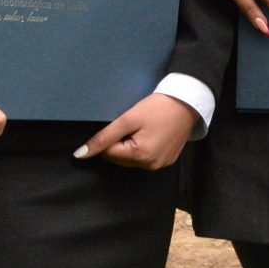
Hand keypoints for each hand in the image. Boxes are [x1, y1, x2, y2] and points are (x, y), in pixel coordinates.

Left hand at [75, 93, 198, 170]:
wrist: (189, 101)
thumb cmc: (158, 107)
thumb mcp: (128, 119)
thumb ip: (104, 137)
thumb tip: (80, 154)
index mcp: (141, 156)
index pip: (109, 153)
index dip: (111, 137)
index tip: (124, 123)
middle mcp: (151, 166)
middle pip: (121, 158)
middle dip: (121, 143)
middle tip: (134, 124)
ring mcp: (161, 164)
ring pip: (133, 159)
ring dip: (132, 146)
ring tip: (144, 127)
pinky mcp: (168, 160)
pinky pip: (147, 158)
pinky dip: (144, 147)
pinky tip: (153, 133)